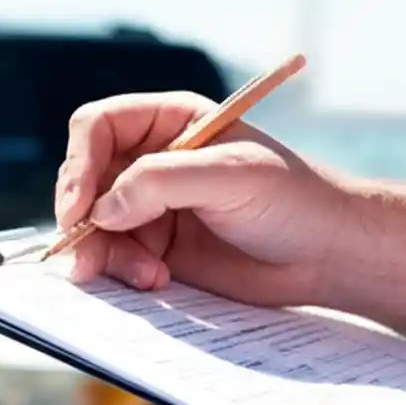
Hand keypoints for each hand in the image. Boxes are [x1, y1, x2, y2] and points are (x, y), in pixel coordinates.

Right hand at [55, 91, 351, 307]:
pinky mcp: (154, 249)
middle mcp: (150, 161)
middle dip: (81, 220)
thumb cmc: (293, 200)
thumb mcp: (230, 176)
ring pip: (91, 226)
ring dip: (104, 255)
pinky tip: (155, 281)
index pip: (97, 129)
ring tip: (144, 276)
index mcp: (168, 123)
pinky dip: (121, 274)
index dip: (78, 164)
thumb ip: (159, 183)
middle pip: (83, 182)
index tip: (78, 208)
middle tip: (86, 257)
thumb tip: (100, 211)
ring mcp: (148, 207)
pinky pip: (112, 259)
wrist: (327, 256)